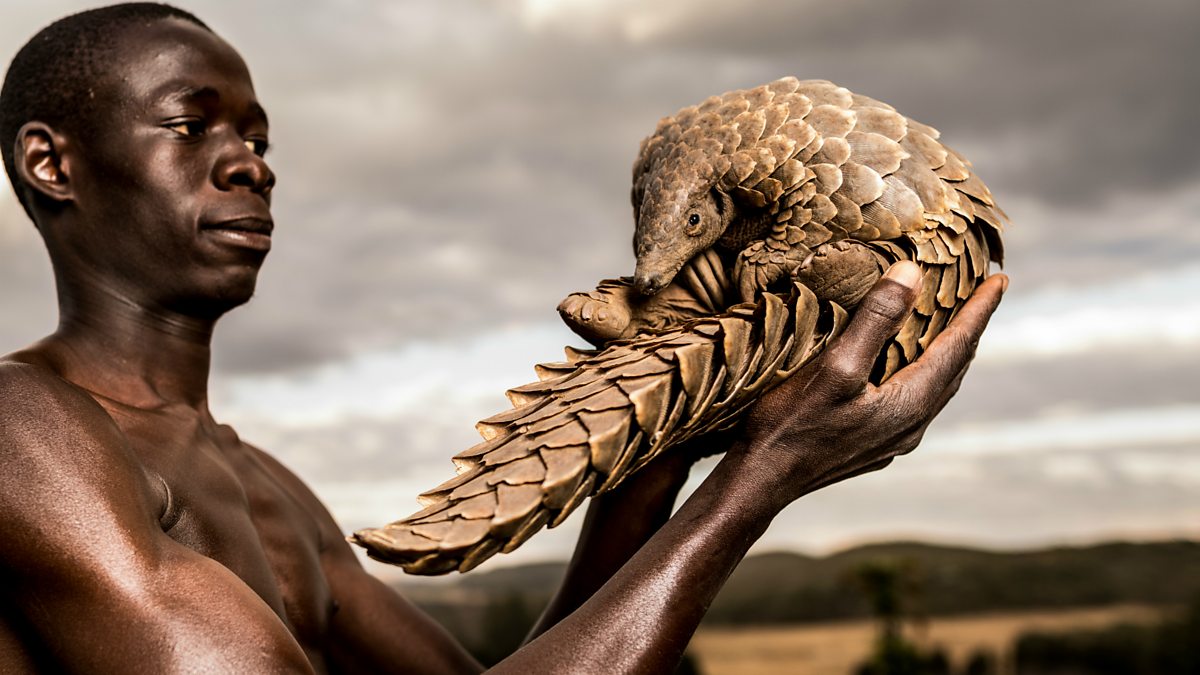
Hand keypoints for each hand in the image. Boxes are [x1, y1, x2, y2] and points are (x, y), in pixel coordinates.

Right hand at [727, 261, 1006, 508]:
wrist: (761, 481)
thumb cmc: (792, 424)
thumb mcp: (835, 365)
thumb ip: (876, 319)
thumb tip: (913, 273)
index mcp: (911, 403)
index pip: (958, 345)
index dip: (980, 309)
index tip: (1001, 277)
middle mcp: (912, 425)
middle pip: (955, 367)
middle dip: (971, 328)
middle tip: (984, 294)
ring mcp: (894, 440)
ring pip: (937, 386)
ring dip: (949, 352)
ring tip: (955, 325)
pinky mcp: (873, 446)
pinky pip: (916, 400)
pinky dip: (925, 372)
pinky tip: (909, 368)